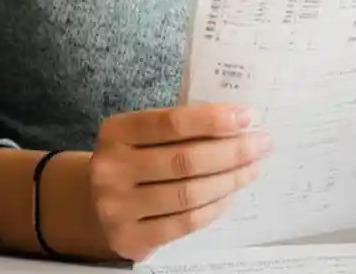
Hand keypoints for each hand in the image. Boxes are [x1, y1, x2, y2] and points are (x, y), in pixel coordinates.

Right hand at [89, 104, 270, 260]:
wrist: (94, 204)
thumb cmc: (133, 160)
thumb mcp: (141, 136)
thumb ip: (180, 128)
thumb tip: (238, 122)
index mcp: (115, 132)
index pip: (171, 123)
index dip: (212, 120)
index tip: (247, 117)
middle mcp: (111, 169)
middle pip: (185, 160)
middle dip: (231, 151)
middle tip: (261, 144)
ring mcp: (117, 207)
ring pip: (189, 194)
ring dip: (229, 180)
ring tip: (251, 169)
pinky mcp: (130, 238)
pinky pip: (185, 222)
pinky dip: (214, 208)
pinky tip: (229, 195)